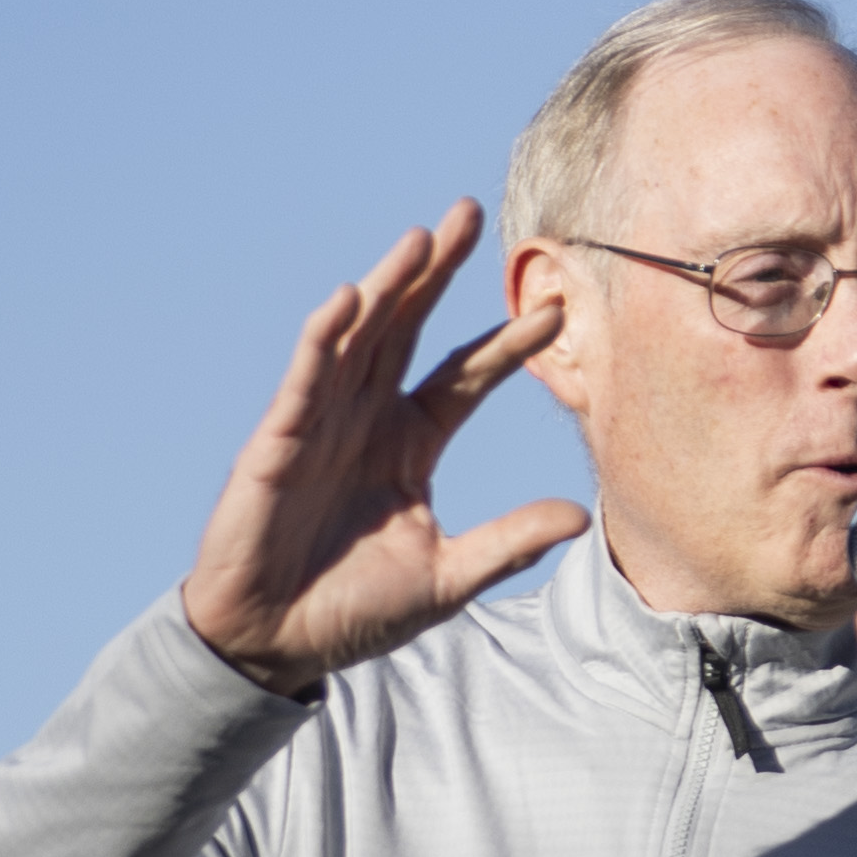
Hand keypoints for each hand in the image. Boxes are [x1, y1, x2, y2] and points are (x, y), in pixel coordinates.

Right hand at [178, 202, 585, 697]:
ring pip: (358, 341)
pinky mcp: (275, 444)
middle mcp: (367, 421)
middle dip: (438, 276)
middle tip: (470, 215)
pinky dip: (324, 342)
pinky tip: (349, 301)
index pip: (465, 379)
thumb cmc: (356, 608)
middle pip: (408, 332)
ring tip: (420, 239)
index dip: (506, 344)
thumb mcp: (448, 577)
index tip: (556, 310)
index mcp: (410, 445)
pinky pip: (303, 383)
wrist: (277, 641)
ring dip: (386, 289)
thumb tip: (582, 515)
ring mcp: (319, 425)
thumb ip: (509, 542)